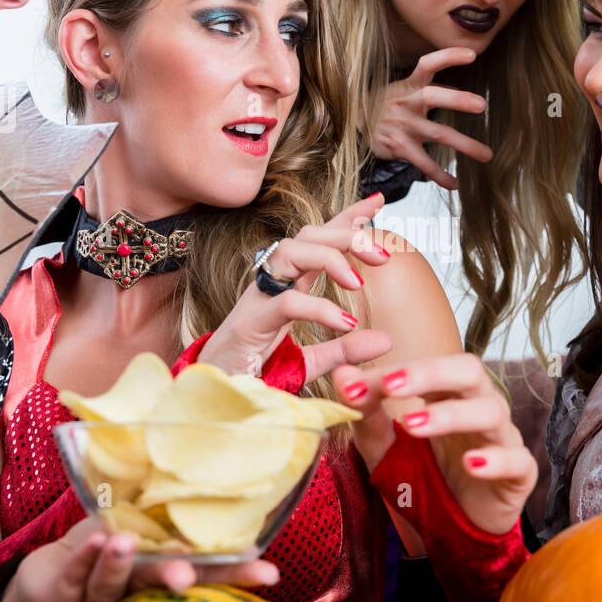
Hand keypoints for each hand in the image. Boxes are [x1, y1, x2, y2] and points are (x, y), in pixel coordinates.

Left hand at [4, 517, 278, 601]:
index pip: (208, 572)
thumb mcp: (145, 517)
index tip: (268, 572)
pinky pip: (77, 575)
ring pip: (113, 584)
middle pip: (163, 586)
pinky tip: (94, 539)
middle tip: (185, 576)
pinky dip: (85, 558)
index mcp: (166, 567)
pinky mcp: (68, 594)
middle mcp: (140, 587)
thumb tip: (222, 446)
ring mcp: (104, 594)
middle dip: (177, 579)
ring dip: (118, 564)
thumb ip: (173, 497)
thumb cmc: (112, 536)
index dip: (239, 574)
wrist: (54, 576)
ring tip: (121, 541)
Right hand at [196, 194, 393, 383]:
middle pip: (307, 236)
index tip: (378, 202)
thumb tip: (385, 341)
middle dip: (346, 234)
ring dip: (329, 258)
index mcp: (287, 286)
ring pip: (289, 253)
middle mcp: (271, 285)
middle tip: (384, 254)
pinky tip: (344, 323)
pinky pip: (285, 302)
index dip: (346, 218)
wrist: (215, 399)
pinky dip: (318, 308)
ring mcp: (257, 301)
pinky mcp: (248, 325)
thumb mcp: (311, 362)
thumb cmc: (255, 374)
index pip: (318, 241)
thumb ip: (345, 350)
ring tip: (359, 284)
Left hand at [331, 355, 535, 535]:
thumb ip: (365, 412)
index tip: (360, 384)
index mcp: (450, 395)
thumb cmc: (423, 480)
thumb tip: (342, 373)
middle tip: (392, 384)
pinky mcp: (520, 474)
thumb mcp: (383, 447)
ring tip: (413, 425)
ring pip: (491, 412)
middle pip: (469, 372)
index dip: (398, 372)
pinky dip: (495, 460)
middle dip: (430, 373)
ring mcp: (503, 439)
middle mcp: (480, 407)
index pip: (431, 367)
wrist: (456, 531)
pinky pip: (516, 460)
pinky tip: (471, 464)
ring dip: (451, 415)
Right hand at [370, 47, 491, 190]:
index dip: (448, 57)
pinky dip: (440, 175)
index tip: (472, 55)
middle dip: (458, 100)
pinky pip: (423, 163)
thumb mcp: (402, 90)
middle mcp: (408, 103)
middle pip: (434, 96)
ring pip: (438, 133)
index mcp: (409, 85)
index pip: (428, 64)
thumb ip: (429, 89)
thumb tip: (459, 90)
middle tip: (482, 105)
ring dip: (465, 144)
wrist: (352, 124)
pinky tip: (455, 184)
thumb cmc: (385, 105)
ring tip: (487, 155)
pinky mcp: (399, 147)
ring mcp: (404, 125)